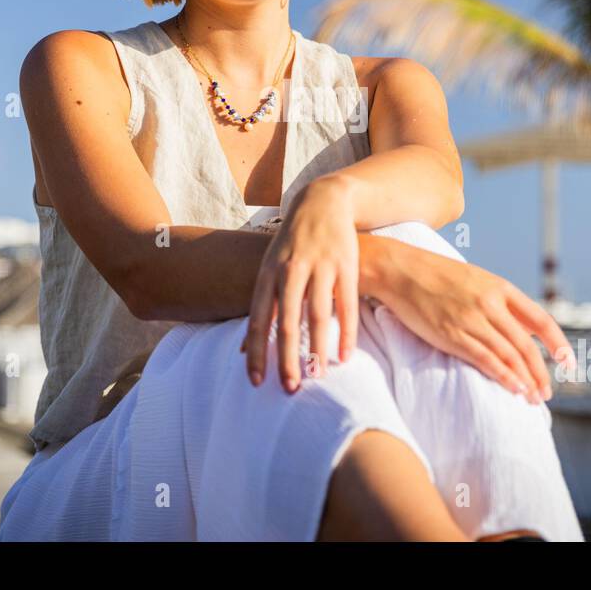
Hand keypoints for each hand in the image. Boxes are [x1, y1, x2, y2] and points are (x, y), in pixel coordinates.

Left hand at [240, 177, 359, 392]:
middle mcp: (291, 271)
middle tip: (290, 388)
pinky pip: (347, 306)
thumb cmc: (291, 244)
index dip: (255, 352)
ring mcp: (320, 267)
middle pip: (286, 322)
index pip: (257, 320)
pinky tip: (345, 356)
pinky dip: (346, 333)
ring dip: (317, 350)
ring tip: (318, 376)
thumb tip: (243, 349)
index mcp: (267, 273)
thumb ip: (261, 306)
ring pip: (318, 316)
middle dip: (286, 358)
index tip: (256, 382)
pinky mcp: (345, 265)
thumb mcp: (269, 267)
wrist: (323, 201)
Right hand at [369, 239, 576, 401]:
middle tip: (547, 392)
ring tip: (533, 398)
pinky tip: (514, 389)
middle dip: (541, 372)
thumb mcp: (476, 279)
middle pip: (526, 345)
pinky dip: (504, 377)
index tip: (569, 362)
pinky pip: (485, 360)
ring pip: (509, 356)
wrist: (400, 269)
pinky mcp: (452, 334)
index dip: (558, 343)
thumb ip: (499, 301)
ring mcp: (472, 319)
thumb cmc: (435, 274)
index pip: (540, 319)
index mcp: (500, 288)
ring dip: (525, 380)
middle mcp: (490, 304)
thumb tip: (522, 325)